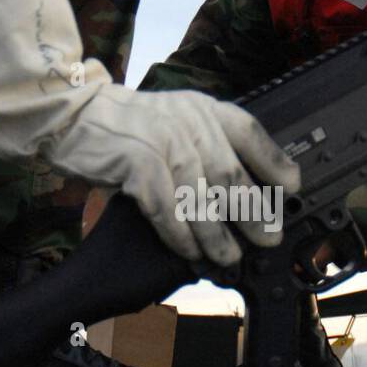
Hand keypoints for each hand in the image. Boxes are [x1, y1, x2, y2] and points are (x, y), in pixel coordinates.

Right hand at [69, 85, 300, 264]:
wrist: (74, 114)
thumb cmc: (128, 126)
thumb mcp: (176, 119)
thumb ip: (206, 143)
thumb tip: (243, 188)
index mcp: (204, 109)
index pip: (250, 132)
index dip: (274, 162)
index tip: (292, 189)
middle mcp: (189, 122)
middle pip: (230, 173)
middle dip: (252, 211)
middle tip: (267, 238)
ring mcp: (163, 140)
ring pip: (200, 196)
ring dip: (217, 233)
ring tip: (229, 256)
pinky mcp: (137, 162)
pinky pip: (166, 207)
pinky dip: (180, 234)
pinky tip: (190, 252)